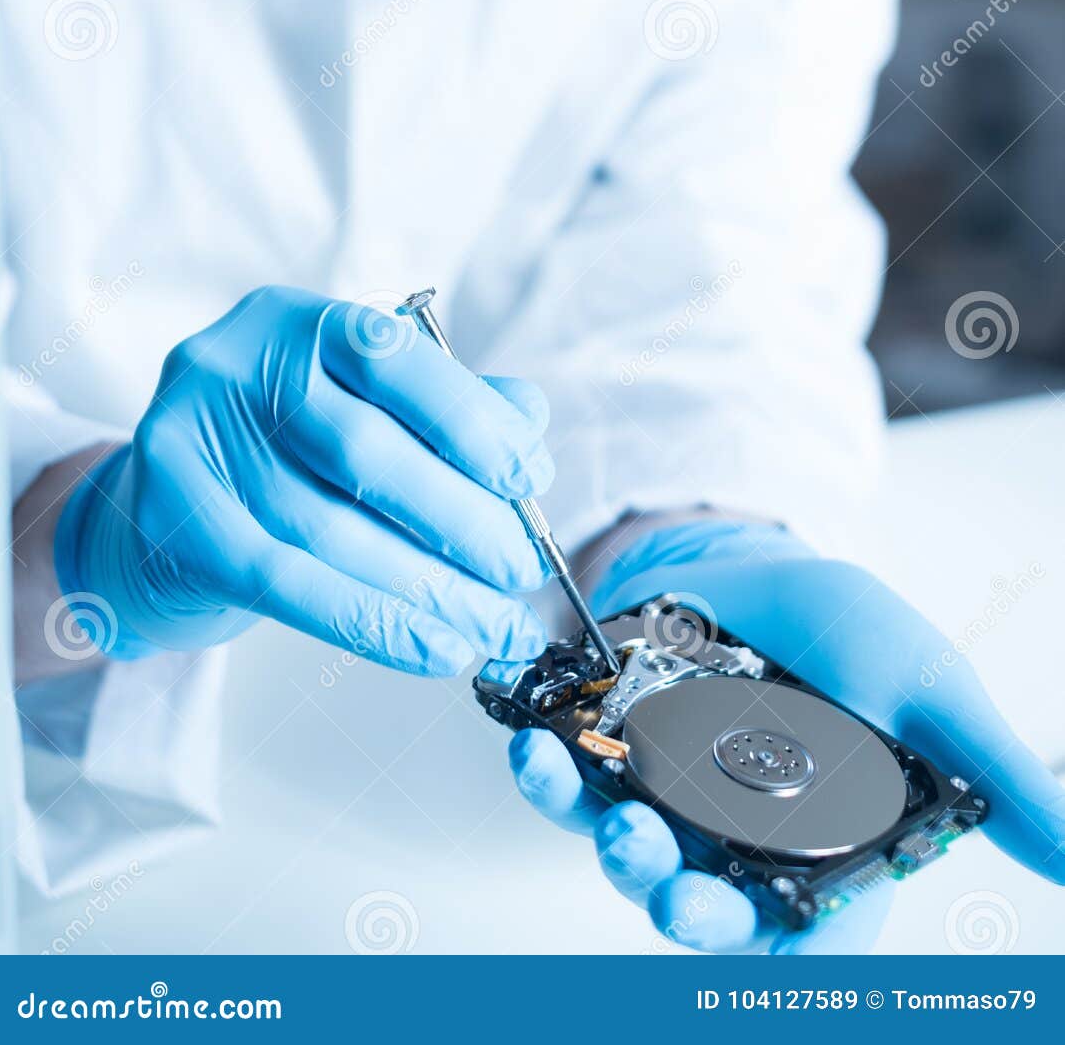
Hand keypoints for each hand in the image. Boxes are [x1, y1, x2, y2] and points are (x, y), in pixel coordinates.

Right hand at [54, 286, 551, 672]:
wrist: (154, 520)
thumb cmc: (280, 458)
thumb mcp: (357, 410)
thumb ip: (443, 406)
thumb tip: (528, 423)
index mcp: (293, 320)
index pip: (392, 356)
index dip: (469, 419)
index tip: (530, 481)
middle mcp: (235, 364)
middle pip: (367, 452)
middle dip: (462, 521)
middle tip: (522, 574)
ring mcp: (191, 438)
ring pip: (335, 528)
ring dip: (432, 589)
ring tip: (498, 628)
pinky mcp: (172, 520)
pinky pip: (289, 582)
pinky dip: (374, 623)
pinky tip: (435, 649)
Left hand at [506, 520, 1064, 952]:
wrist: (759, 559)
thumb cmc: (849, 632)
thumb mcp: (923, 684)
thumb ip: (986, 767)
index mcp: (829, 851)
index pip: (818, 942)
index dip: (799, 964)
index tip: (779, 953)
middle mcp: (741, 847)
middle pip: (716, 916)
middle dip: (691, 915)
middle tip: (676, 891)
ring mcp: (668, 807)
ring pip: (635, 860)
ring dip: (617, 853)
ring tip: (615, 822)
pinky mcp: (607, 756)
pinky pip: (569, 786)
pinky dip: (549, 777)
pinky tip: (539, 752)